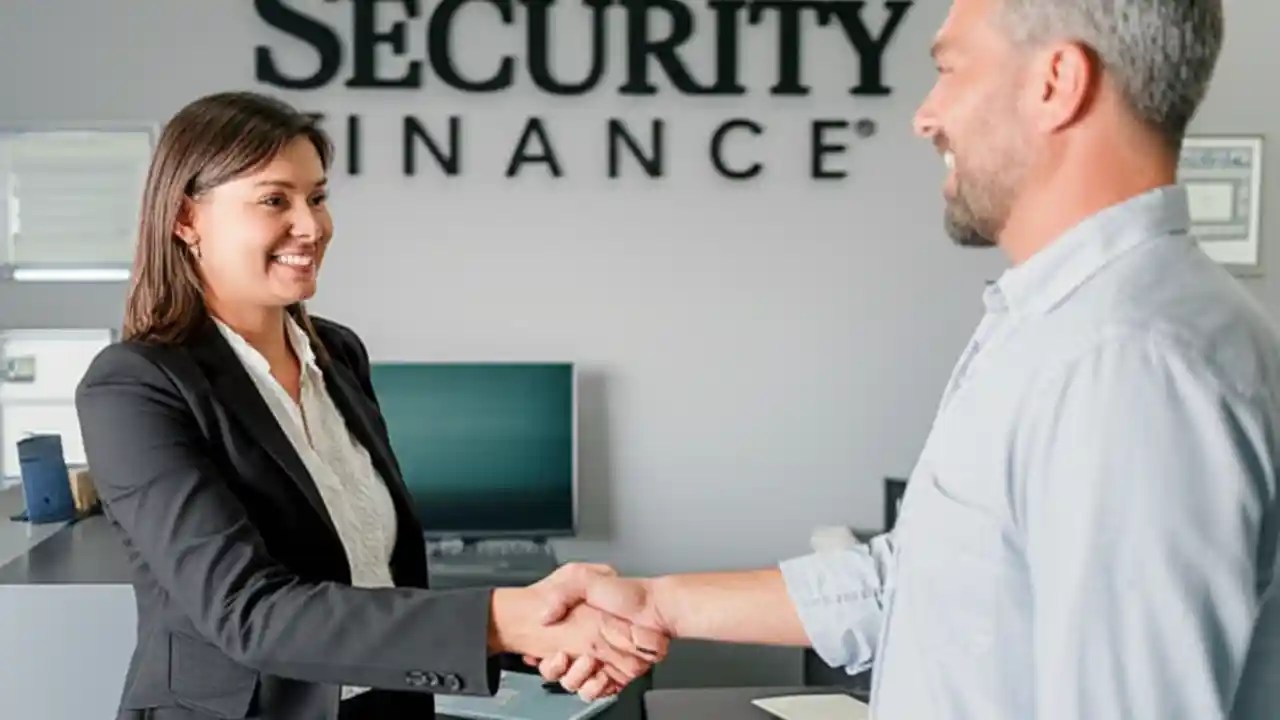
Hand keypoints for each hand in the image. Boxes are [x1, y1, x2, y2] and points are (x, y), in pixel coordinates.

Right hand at [525, 574, 671, 693]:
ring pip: (574, 682)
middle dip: (556, 668)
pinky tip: (599, 675)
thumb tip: (544, 616)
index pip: (546, 647)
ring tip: (587, 662)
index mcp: (574, 624)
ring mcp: (599, 661)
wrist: (656, 609)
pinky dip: (595, 687)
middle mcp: (584, 645)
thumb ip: (561, 593)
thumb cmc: (626, 593)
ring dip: (576, 677)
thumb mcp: (585, 579)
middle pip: (557, 669)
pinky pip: (595, 690)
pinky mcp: (614, 675)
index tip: (541, 653)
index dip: (541, 653)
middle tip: (565, 656)